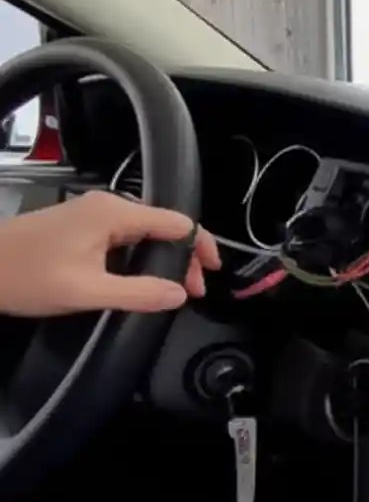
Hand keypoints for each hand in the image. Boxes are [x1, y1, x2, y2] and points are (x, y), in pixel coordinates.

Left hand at [0, 190, 220, 315]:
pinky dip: (139, 256)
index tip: (210, 277)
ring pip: (144, 232)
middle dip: (182, 258)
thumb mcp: (85, 291)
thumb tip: (179, 295)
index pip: (178, 223)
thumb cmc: (26, 277)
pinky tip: (139, 279)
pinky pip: (124, 236)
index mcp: (115, 214)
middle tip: (189, 293)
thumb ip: (138, 293)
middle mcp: (108, 206)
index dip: (201, 248)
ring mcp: (92, 213)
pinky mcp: (80, 224)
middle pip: (164, 226)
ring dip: (161, 259)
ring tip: (169, 289)